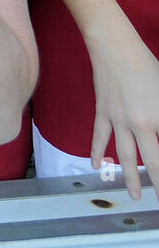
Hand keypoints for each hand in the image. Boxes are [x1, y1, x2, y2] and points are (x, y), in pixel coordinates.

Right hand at [87, 32, 158, 199]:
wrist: (115, 50)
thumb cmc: (148, 67)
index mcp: (157, 119)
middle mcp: (138, 125)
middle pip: (150, 162)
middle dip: (157, 184)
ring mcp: (117, 120)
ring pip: (124, 155)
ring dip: (129, 177)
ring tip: (135, 196)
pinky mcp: (103, 113)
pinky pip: (99, 137)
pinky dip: (96, 152)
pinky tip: (95, 165)